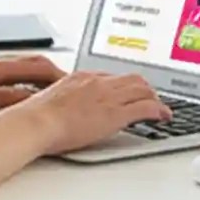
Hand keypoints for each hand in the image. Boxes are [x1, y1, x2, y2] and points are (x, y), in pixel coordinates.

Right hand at [12, 72, 171, 154]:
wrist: (36, 122)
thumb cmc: (36, 117)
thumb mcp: (50, 101)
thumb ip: (63, 101)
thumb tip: (62, 110)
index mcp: (81, 77)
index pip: (111, 77)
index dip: (123, 86)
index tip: (128, 92)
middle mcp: (98, 82)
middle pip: (131, 78)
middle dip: (145, 88)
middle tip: (151, 98)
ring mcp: (108, 96)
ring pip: (143, 89)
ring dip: (155, 98)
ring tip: (161, 108)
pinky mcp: (116, 114)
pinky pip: (145, 107)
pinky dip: (159, 111)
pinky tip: (163, 117)